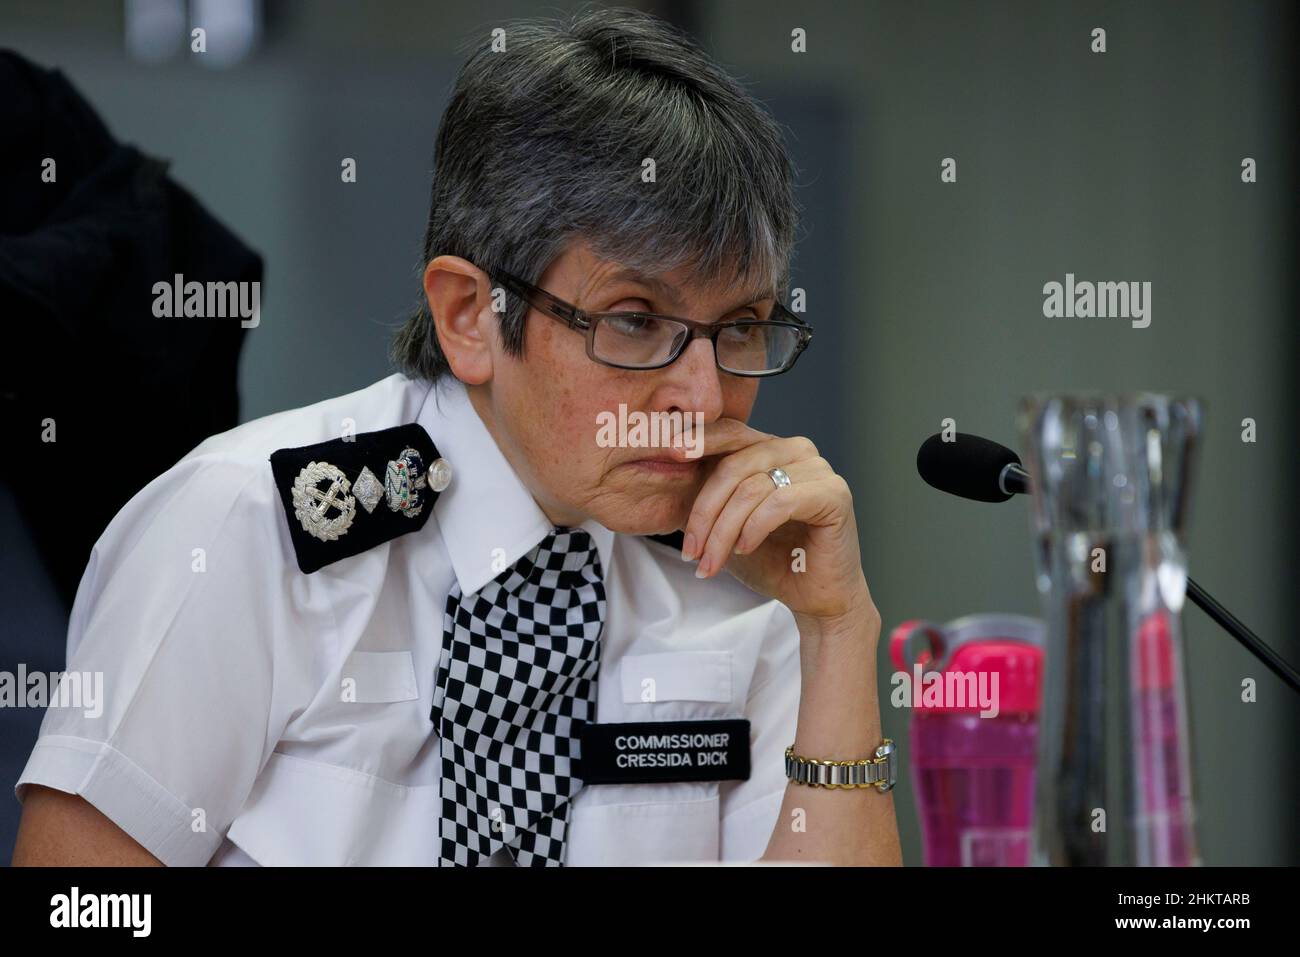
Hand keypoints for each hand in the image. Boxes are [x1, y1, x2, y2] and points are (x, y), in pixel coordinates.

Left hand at [678, 418, 874, 626]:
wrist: (812, 597)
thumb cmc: (769, 559)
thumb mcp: (723, 523)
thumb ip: (703, 495)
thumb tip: (661, 470)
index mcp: (770, 448)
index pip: (729, 433)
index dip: (698, 440)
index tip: (668, 453)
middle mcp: (796, 450)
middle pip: (734, 466)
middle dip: (704, 512)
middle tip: (690, 551)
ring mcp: (818, 469)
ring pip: (752, 488)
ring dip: (724, 530)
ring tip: (711, 562)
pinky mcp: (834, 494)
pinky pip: (780, 502)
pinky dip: (754, 528)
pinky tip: (745, 549)